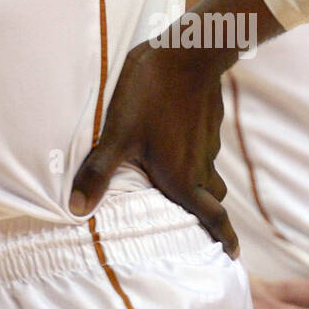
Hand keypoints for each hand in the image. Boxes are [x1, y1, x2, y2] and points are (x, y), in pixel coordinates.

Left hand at [69, 38, 238, 257]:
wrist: (187, 52)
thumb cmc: (150, 96)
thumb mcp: (117, 135)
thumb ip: (98, 172)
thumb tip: (76, 209)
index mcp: (183, 177)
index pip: (212, 218)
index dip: (224, 239)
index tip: (231, 257)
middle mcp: (200, 165)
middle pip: (210, 199)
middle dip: (207, 215)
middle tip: (197, 224)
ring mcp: (207, 141)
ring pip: (207, 171)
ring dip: (197, 182)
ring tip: (178, 183)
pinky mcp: (207, 121)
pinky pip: (203, 147)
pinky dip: (193, 153)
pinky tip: (173, 141)